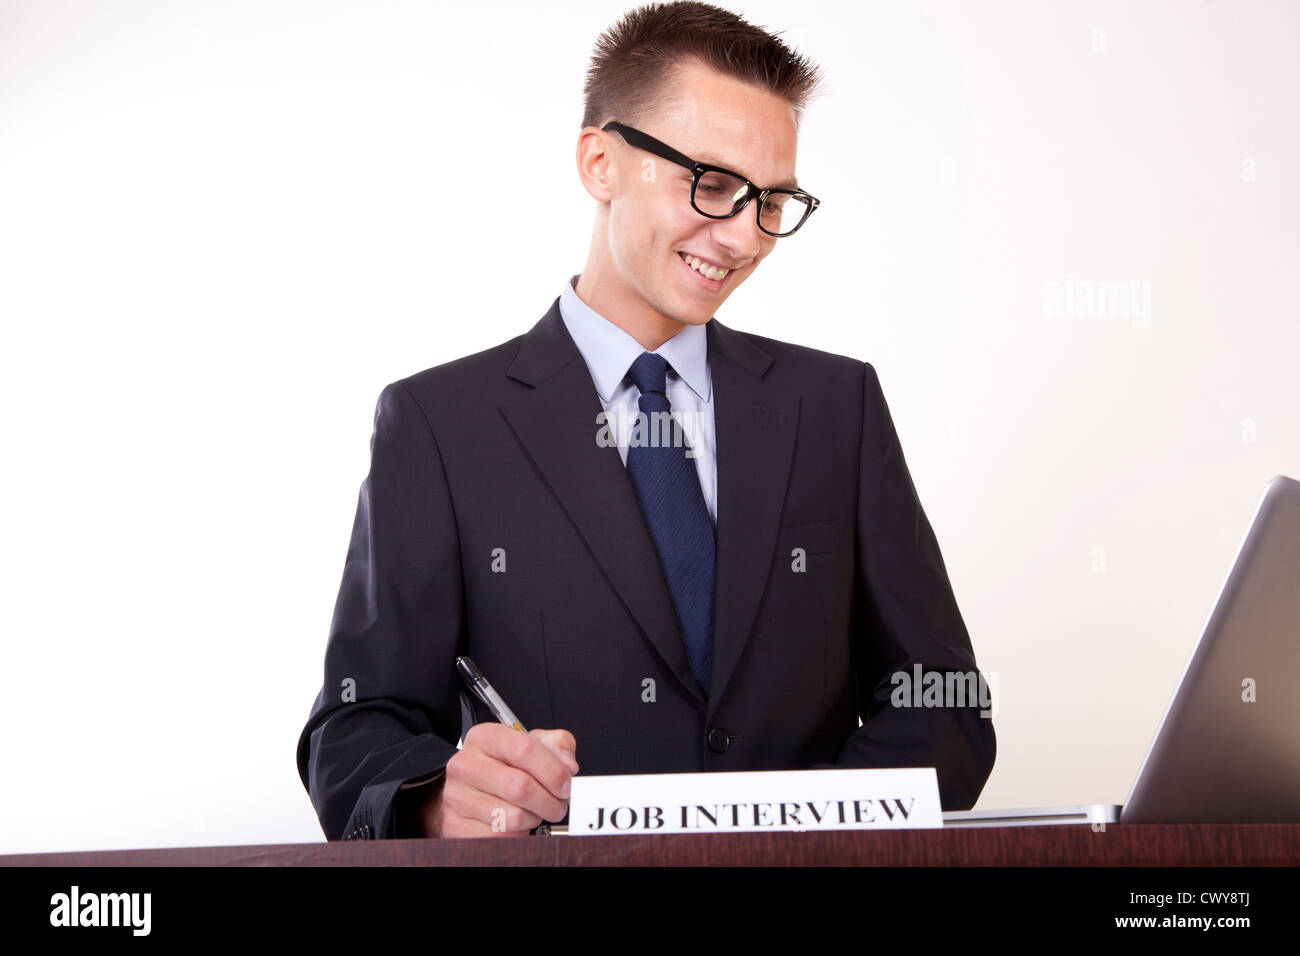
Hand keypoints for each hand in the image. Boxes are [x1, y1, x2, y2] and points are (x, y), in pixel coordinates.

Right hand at [418, 725, 578, 837]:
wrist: (469, 788)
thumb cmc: (503, 765)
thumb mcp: (532, 743)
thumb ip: (556, 745)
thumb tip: (567, 765)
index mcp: (484, 737)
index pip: (523, 749)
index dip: (553, 770)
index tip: (565, 784)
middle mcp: (465, 764)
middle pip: (519, 787)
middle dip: (549, 801)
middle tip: (558, 804)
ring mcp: (457, 796)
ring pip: (513, 817)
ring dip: (535, 819)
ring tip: (536, 811)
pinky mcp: (456, 824)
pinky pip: (501, 836)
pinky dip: (518, 834)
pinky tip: (517, 822)